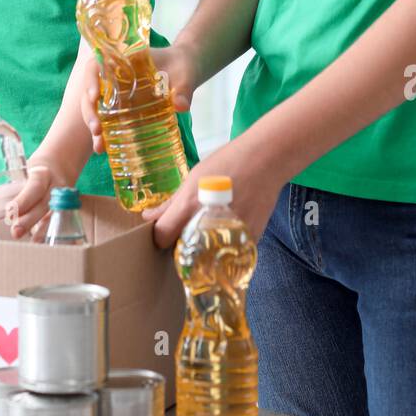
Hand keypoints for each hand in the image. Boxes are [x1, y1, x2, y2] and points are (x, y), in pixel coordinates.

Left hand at [5, 152, 71, 241]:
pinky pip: (58, 221)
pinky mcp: (67, 207)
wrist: (62, 160)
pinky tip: (39, 241)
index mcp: (43, 173)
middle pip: (44, 205)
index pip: (34, 187)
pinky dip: (48, 231)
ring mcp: (64, 198)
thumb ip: (12, 186)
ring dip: (40, 230)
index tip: (9, 212)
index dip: (23, 201)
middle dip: (29, 220)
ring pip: (53, 215)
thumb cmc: (35, 168)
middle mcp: (56, 186)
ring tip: (29, 242)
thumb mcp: (25, 169)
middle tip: (15, 232)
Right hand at [79, 41, 198, 155]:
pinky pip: (108, 119)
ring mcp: (117, 93)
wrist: (186, 71)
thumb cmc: (183, 67)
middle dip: (90, 111)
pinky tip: (104, 149)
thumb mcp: (185, 75)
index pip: (96, 65)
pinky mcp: (124, 108)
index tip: (94, 96)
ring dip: (94, 126)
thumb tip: (181, 107)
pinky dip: (104, 133)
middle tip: (97, 129)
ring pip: (96, 108)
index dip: (90, 80)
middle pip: (92, 91)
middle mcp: (115, 77)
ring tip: (99, 146)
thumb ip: (183, 88)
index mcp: (123, 61)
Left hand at [139, 132, 285, 250]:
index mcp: (189, 205)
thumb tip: (149, 216)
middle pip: (182, 250)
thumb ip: (172, 203)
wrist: (266, 160)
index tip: (165, 230)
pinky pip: (228, 252)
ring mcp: (229, 234)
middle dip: (181, 244)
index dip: (159, 235)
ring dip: (202, 247)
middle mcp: (207, 222)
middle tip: (187, 230)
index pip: (162, 236)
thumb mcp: (194, 176)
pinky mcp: (247, 240)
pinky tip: (226, 228)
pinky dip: (224, 244)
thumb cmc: (228, 162)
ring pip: (206, 255)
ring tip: (208, 229)